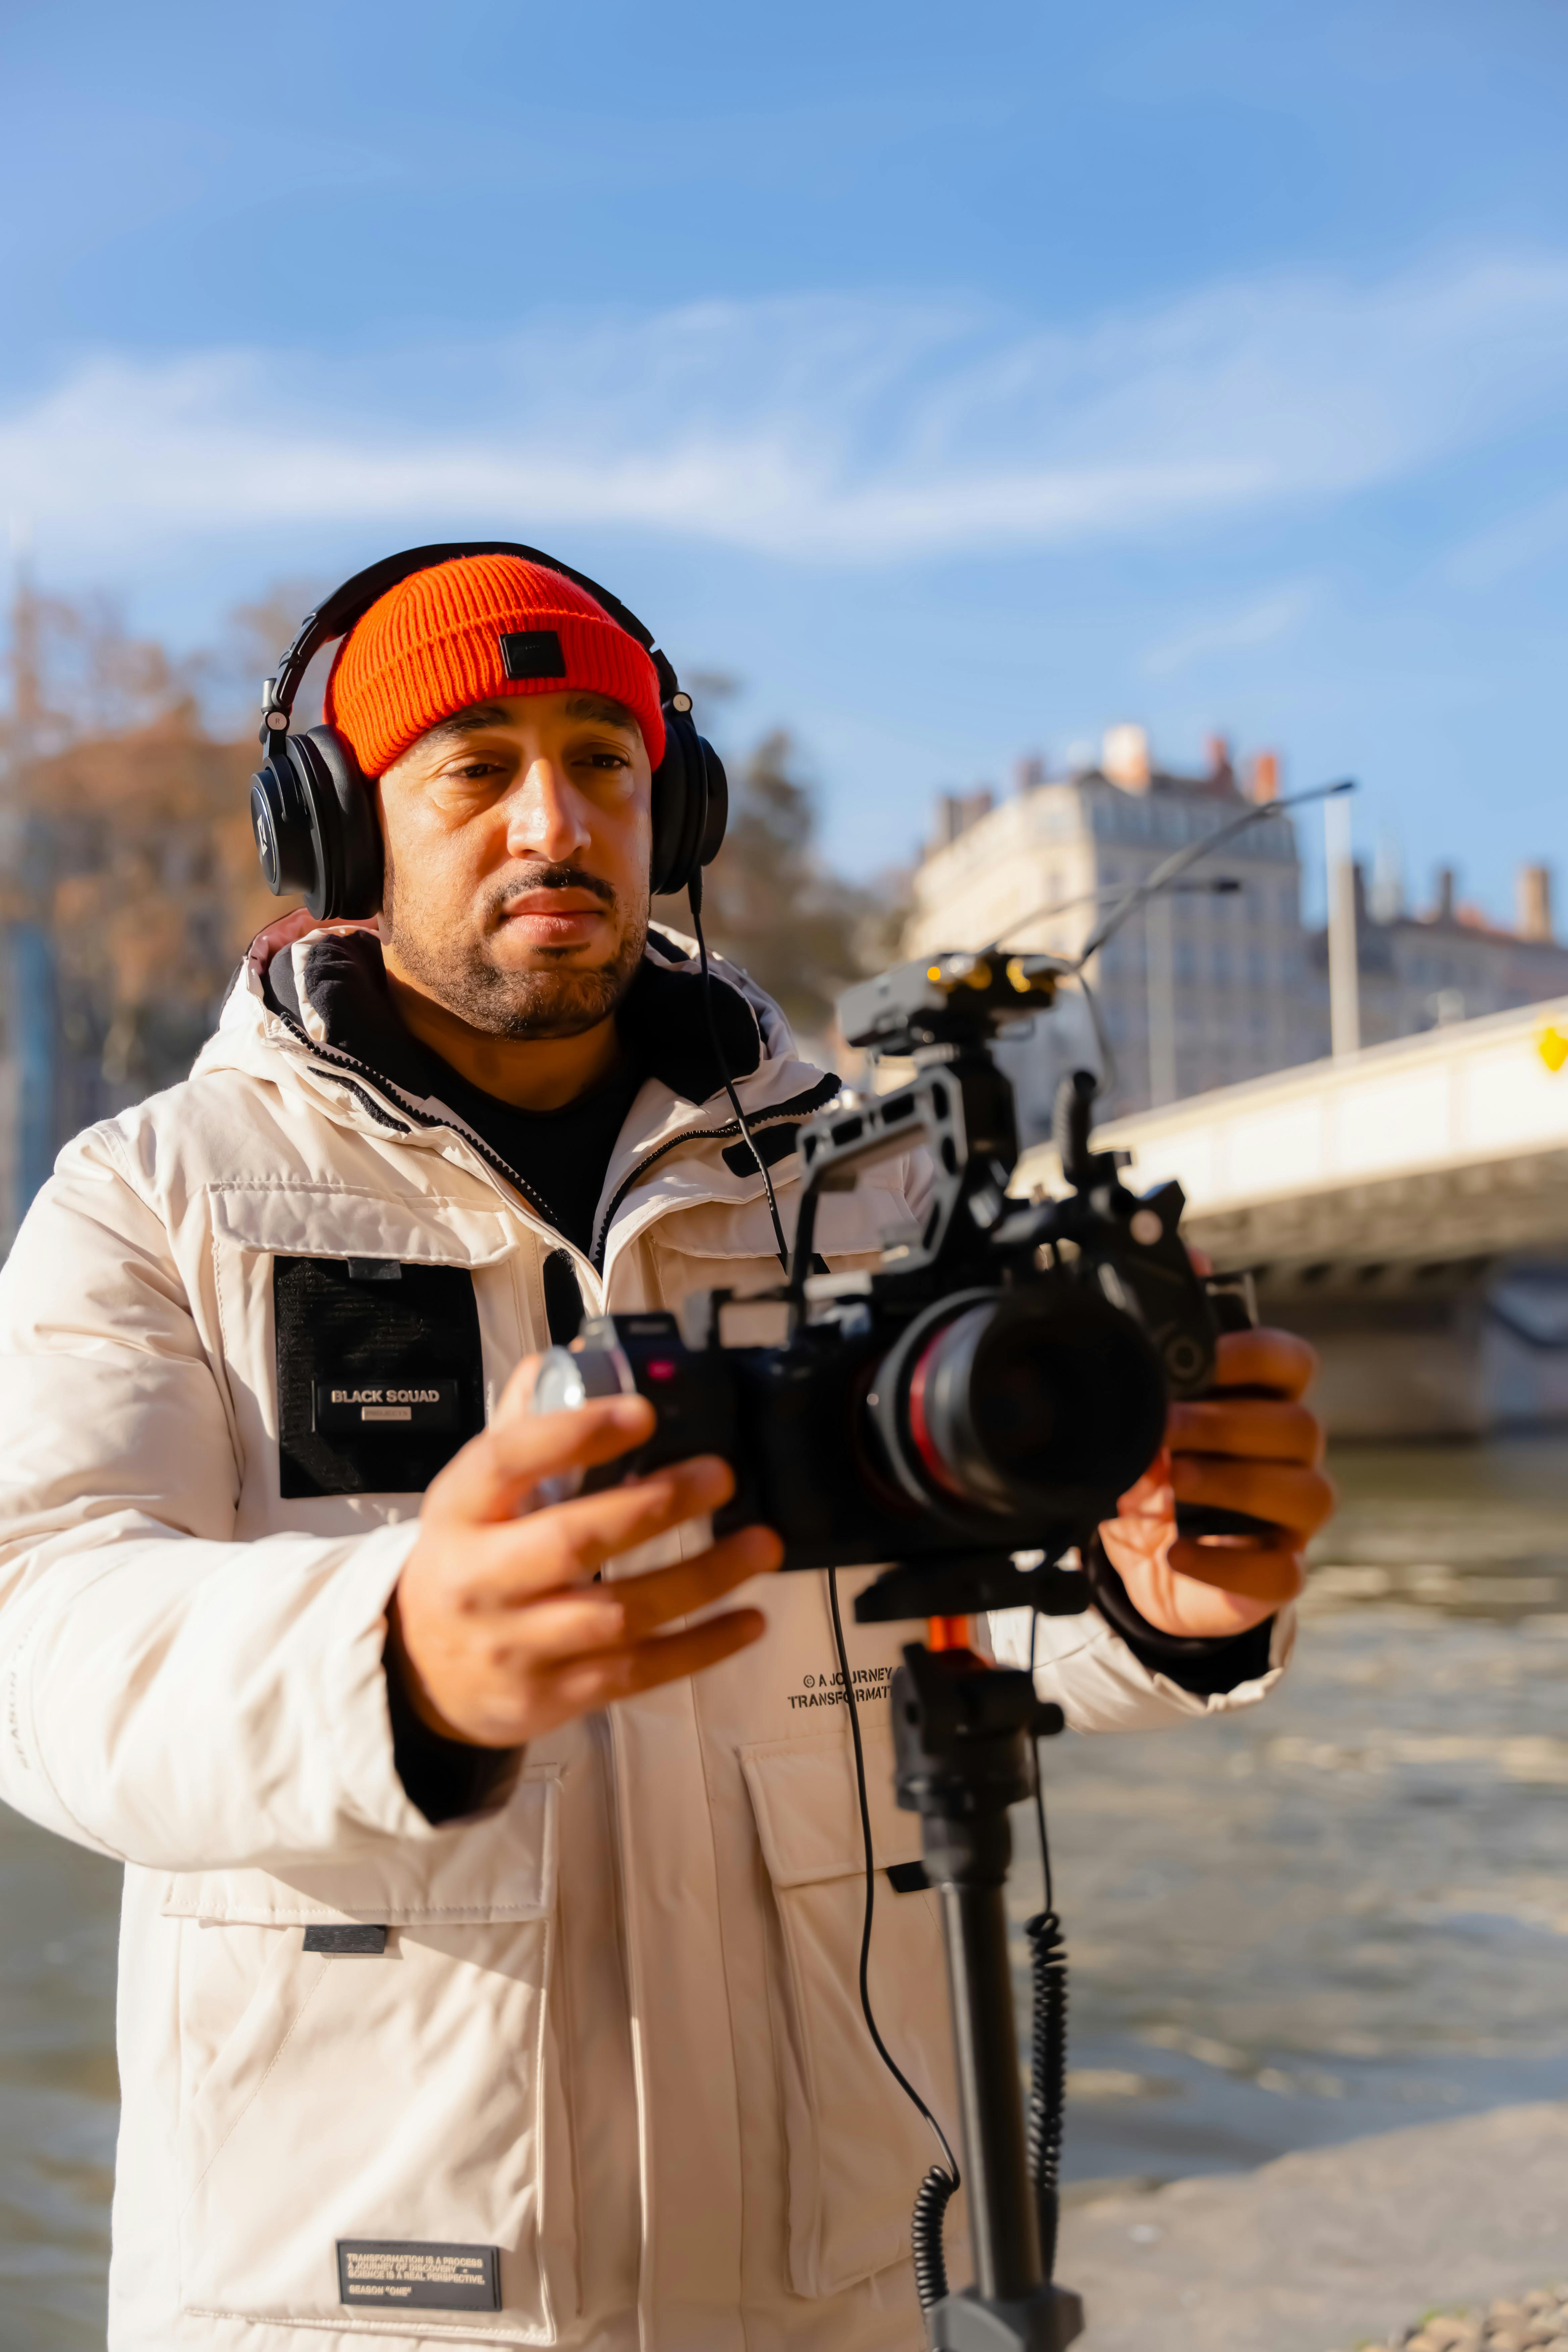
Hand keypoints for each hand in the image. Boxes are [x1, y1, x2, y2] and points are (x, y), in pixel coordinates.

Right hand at [389, 1358, 781, 1747]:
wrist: (422, 1672)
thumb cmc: (464, 1564)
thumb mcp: (472, 1495)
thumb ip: (523, 1425)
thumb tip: (572, 1359)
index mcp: (461, 1512)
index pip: (508, 1461)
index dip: (575, 1432)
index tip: (641, 1412)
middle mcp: (483, 1579)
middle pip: (572, 1541)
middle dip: (655, 1506)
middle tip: (720, 1475)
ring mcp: (518, 1643)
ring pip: (618, 1613)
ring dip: (700, 1578)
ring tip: (760, 1544)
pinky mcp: (554, 1694)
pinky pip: (637, 1670)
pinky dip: (700, 1646)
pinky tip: (747, 1619)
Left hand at [1098, 1327, 1332, 1641]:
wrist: (1142, 1554)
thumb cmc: (1155, 1466)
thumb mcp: (1144, 1406)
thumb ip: (1166, 1338)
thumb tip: (1191, 1255)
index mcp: (1264, 1399)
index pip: (1292, 1360)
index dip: (1253, 1354)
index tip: (1200, 1359)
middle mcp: (1292, 1454)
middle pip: (1301, 1426)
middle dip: (1229, 1424)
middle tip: (1165, 1429)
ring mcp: (1292, 1517)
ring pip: (1308, 1494)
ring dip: (1237, 1485)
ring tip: (1175, 1484)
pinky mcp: (1278, 1570)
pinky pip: (1282, 1571)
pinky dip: (1228, 1564)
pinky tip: (1179, 1552)